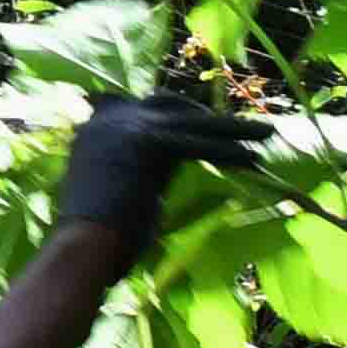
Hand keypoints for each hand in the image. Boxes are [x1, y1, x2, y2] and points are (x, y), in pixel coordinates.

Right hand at [51, 94, 268, 261]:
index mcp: (96, 128)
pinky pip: (199, 143)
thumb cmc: (96, 236)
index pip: (140, 105)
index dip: (173, 109)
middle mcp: (111, 119)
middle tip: (237, 127)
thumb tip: (161, 179)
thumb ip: (134, 173)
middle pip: (169, 103)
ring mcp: (129, 126)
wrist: (82, 244)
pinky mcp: (150, 141)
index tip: (197, 116)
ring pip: (192, 122)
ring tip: (265, 133)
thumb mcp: (112, 191)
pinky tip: (252, 157)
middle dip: (204, 113)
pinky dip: (228, 150)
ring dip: (232, 128)